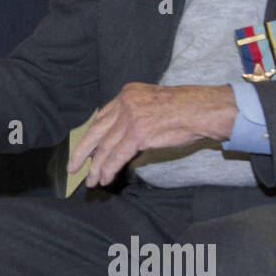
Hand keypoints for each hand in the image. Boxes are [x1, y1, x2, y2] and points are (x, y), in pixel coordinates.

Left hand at [67, 83, 236, 187]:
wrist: (203, 109)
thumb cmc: (185, 108)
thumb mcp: (152, 101)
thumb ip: (133, 112)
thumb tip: (120, 135)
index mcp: (126, 94)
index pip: (101, 117)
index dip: (91, 136)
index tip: (84, 150)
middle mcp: (125, 103)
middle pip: (95, 131)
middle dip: (82, 152)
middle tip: (72, 167)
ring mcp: (131, 118)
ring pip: (105, 147)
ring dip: (96, 167)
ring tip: (91, 181)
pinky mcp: (138, 134)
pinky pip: (117, 156)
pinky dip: (108, 169)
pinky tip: (104, 179)